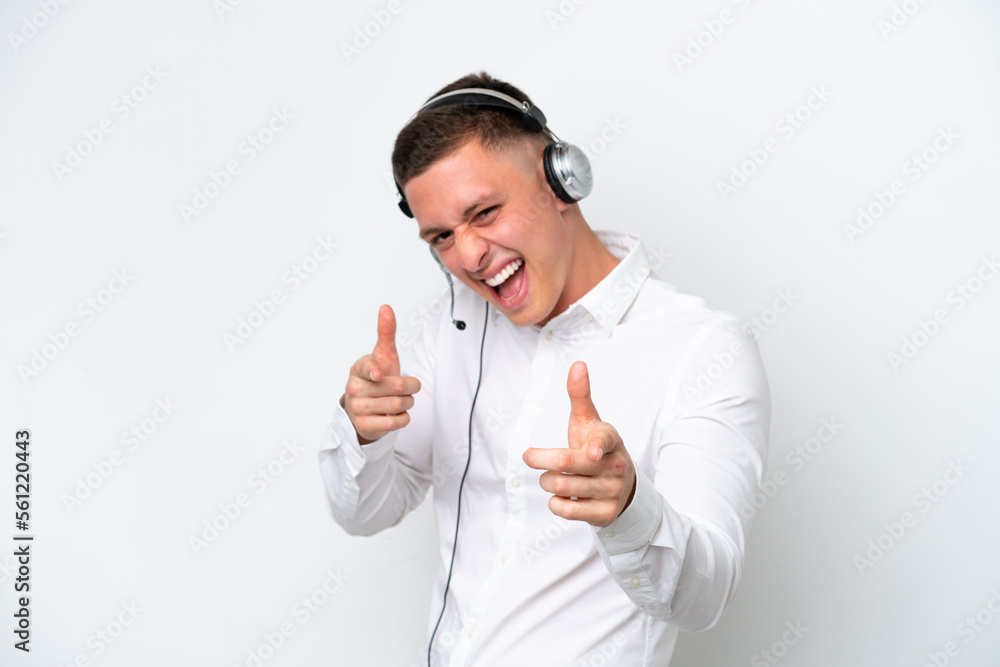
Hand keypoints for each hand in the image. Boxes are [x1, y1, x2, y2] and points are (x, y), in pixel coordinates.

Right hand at [341, 304, 421, 443]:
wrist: (367, 409)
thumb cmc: (378, 379)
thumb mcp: (383, 355)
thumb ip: (386, 332)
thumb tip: (386, 307)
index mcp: (358, 369)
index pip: (366, 368)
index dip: (374, 371)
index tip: (378, 374)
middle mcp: (354, 389)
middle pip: (396, 387)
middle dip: (410, 387)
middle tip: (407, 387)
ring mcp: (358, 409)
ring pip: (398, 405)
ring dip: (408, 403)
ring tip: (401, 400)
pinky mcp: (365, 426)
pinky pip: (396, 423)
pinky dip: (403, 418)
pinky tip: (396, 414)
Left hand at [522, 361, 635, 526]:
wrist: (621, 488)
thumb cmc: (596, 448)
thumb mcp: (589, 422)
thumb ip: (580, 395)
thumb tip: (577, 364)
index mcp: (610, 439)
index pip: (604, 439)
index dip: (595, 445)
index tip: (589, 452)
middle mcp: (615, 466)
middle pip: (566, 463)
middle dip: (540, 460)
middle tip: (531, 457)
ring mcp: (612, 491)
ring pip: (561, 486)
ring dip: (546, 481)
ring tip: (551, 477)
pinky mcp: (605, 514)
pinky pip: (565, 510)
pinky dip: (555, 502)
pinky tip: (562, 496)